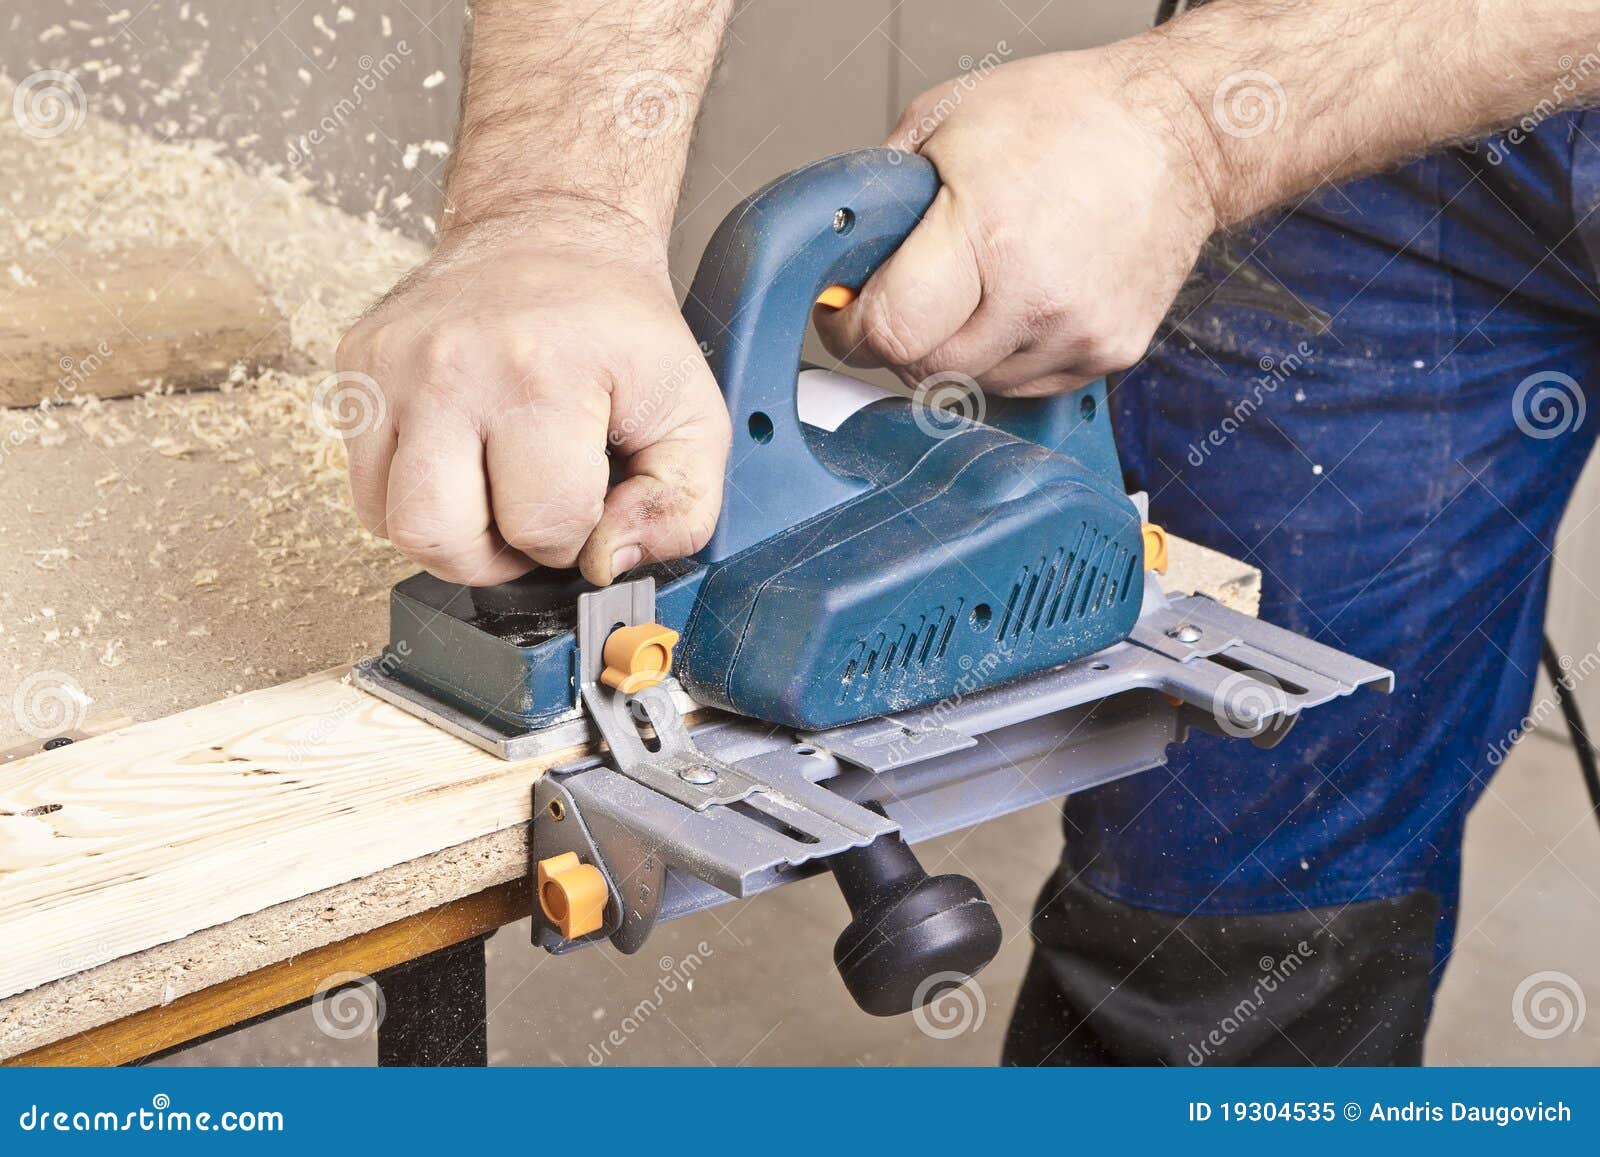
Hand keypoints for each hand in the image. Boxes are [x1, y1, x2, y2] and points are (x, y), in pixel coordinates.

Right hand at [335, 212, 730, 586]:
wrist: (550, 232)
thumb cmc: (617, 329)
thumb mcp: (691, 414)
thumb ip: (680, 508)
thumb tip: (609, 562)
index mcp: (544, 372)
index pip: (542, 526)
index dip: (574, 542)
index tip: (587, 507)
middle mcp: (454, 365)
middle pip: (439, 535)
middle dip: (494, 558)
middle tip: (530, 523)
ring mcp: (393, 364)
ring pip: (389, 521)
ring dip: (447, 537)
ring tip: (492, 500)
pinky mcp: (357, 365)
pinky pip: (364, 485)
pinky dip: (410, 499)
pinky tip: (457, 468)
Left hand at [814, 49, 1218, 395]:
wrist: (1180, 133)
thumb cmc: (1070, 116)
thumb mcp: (946, 122)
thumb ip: (881, 196)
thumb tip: (840, 256)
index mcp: (989, 233)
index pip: (891, 331)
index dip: (854, 327)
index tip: (849, 314)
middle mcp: (1038, 294)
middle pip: (926, 369)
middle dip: (903, 338)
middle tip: (912, 295)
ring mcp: (1078, 332)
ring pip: (974, 384)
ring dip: (958, 349)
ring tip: (979, 285)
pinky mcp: (1108, 354)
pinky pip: (1025, 384)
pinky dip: (1008, 353)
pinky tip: (1022, 298)